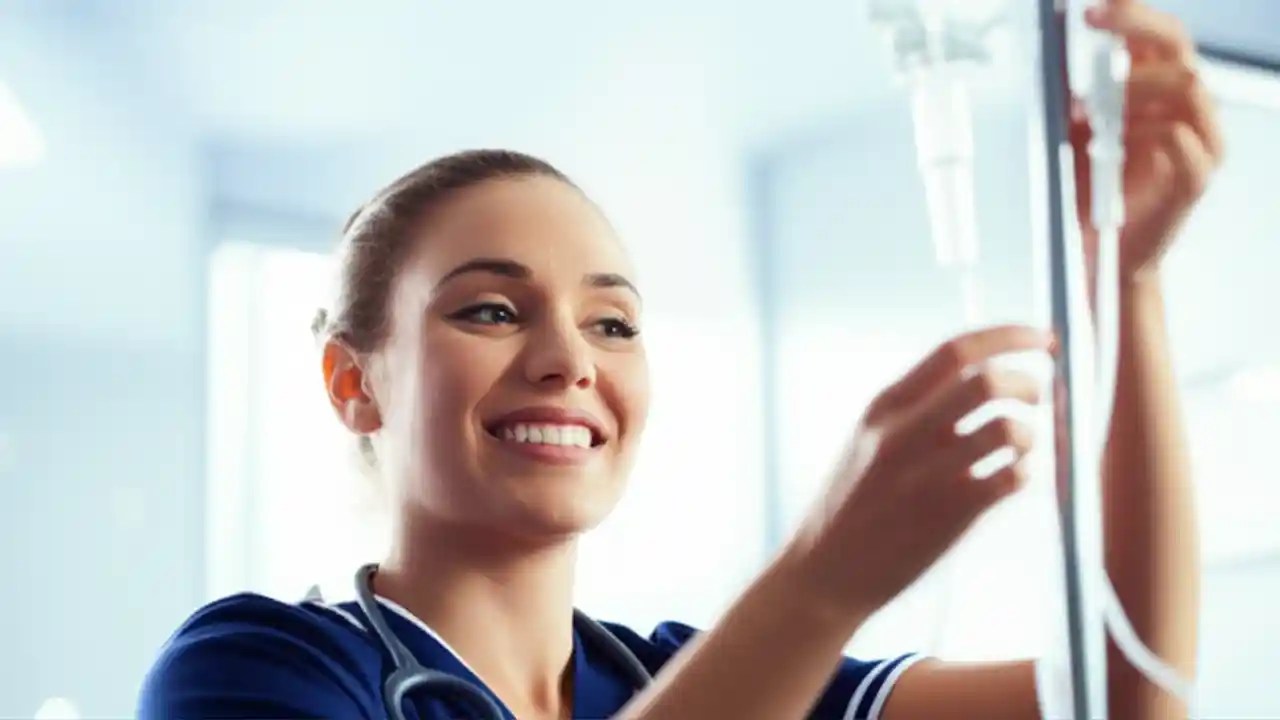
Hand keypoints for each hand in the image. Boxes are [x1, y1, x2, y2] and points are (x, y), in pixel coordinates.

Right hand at [788, 326, 1053, 618]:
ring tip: (1020, 449)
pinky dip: (1025, 473)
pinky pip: (1013, 478)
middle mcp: (904, 433)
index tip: (1044, 338)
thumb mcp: (868, 441)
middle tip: (1039, 397)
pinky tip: (1011, 480)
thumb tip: (984, 375)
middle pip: (987, 382)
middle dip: (1029, 384)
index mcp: (884, 407)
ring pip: (1008, 430)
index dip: (1010, 337)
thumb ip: (914, 409)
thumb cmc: (853, 505)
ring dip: (1030, 435)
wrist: (825, 572)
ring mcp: (928, 474)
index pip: (956, 351)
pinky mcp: (950, 515)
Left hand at [1071, 0, 1224, 282]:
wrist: (1100, 252)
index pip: (1157, 35)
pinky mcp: (1195, 178)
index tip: (1090, 8)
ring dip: (1135, 85)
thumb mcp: (1071, 134)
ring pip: (1185, 86)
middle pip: (1177, 47)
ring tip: (1097, 105)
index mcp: (1156, 91)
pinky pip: (1183, 138)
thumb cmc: (1089, 190)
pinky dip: (1148, 131)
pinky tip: (1118, 141)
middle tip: (1094, 21)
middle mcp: (1185, 108)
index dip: (1131, 13)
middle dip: (1136, 25)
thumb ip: (1072, 95)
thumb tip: (1051, 48)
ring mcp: (1198, 141)